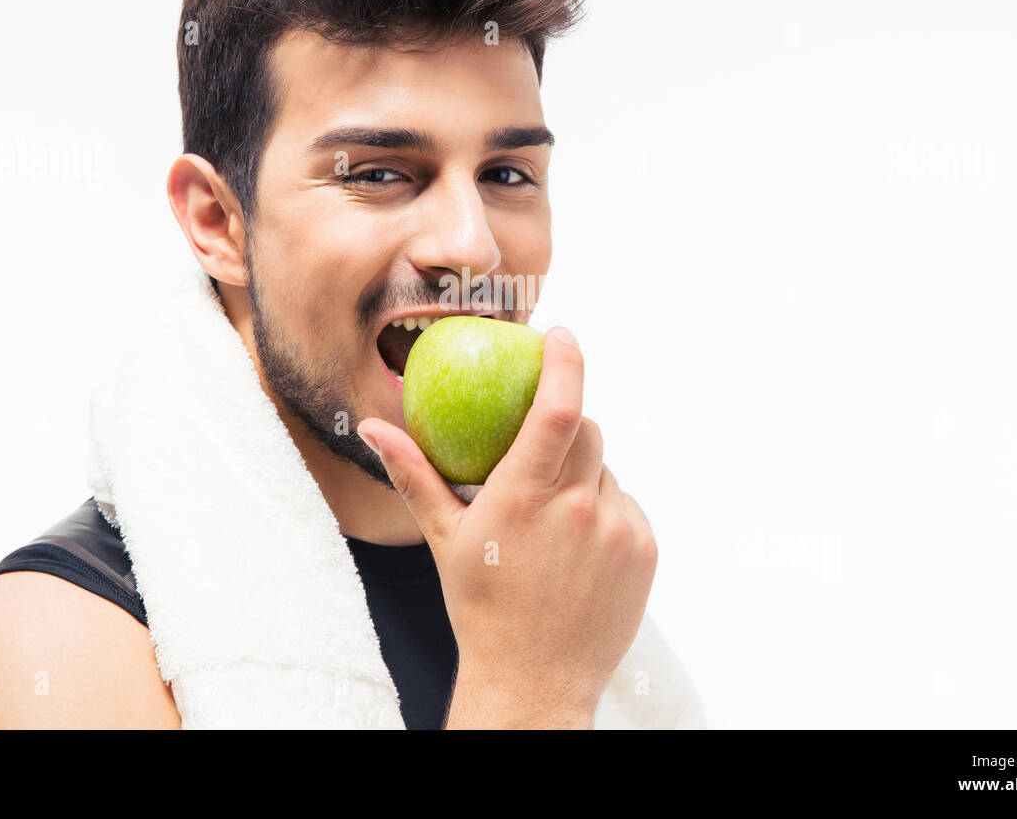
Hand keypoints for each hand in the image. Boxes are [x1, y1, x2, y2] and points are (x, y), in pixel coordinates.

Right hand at [357, 326, 657, 727]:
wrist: (534, 682)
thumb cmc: (481, 607)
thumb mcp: (443, 539)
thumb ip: (414, 475)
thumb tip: (371, 427)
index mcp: (523, 499)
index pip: (557, 408)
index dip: (565, 361)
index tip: (559, 334)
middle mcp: (577, 509)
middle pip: (586, 429)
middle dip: (566, 426)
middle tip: (540, 453)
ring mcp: (617, 530)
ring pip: (605, 470)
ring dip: (582, 479)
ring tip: (552, 526)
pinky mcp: (644, 550)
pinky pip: (626, 506)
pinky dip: (604, 512)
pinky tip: (577, 552)